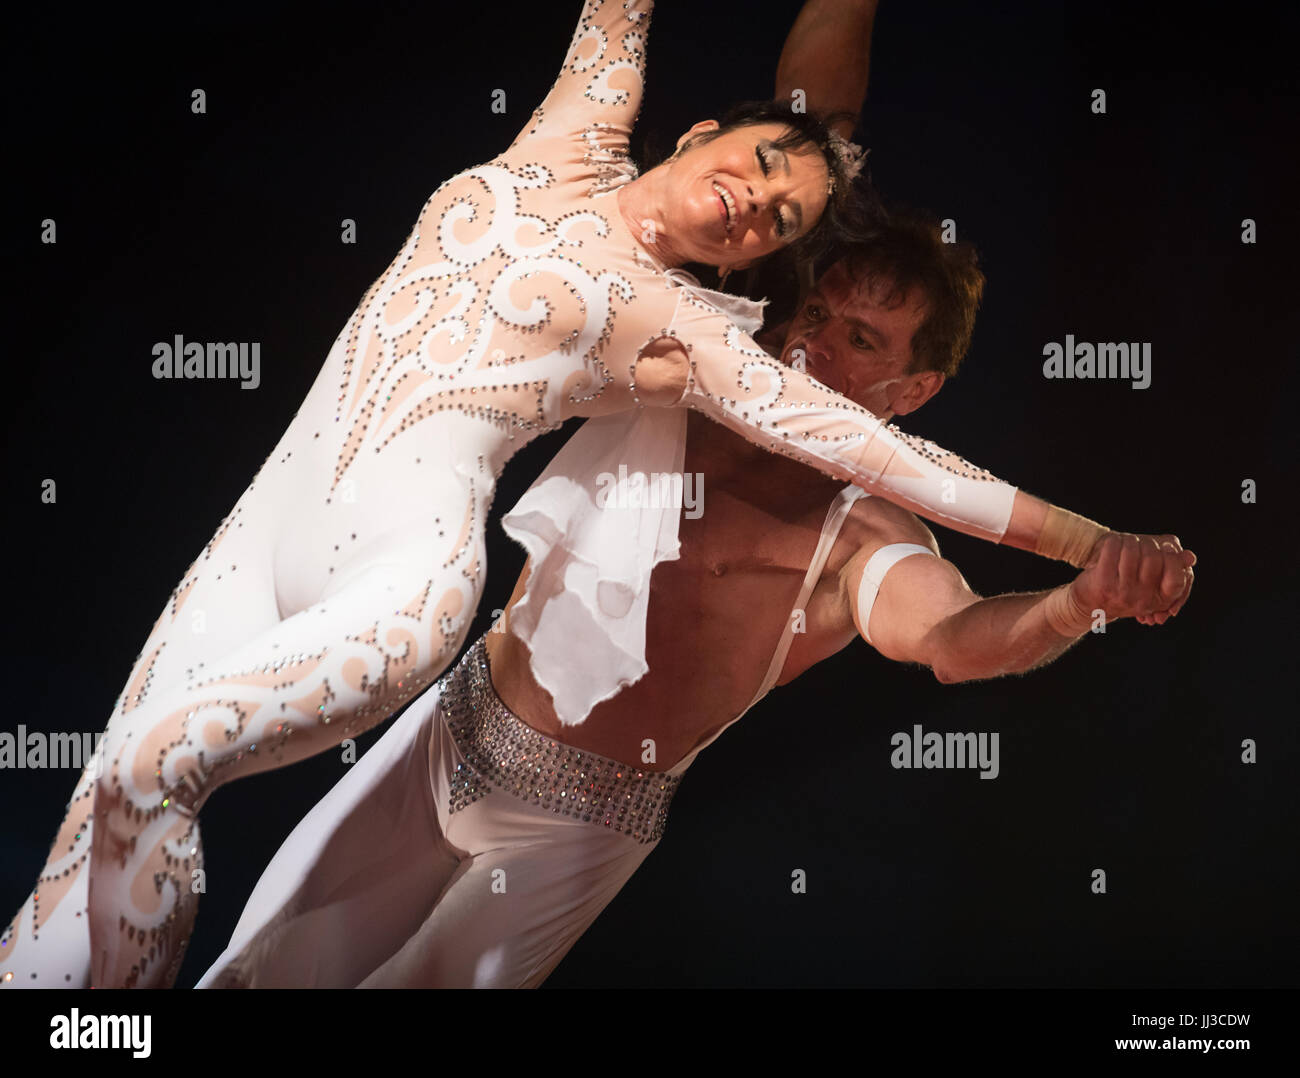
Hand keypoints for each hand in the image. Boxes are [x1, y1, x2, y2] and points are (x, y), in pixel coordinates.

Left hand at [1072, 533, 1195, 625]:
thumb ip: (1172, 567)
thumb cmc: (1125, 588)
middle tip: (1140, 542)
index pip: (1177, 579)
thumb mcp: (1151, 584)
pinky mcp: (1103, 583)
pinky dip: (1113, 541)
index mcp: (1160, 600)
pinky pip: (1111, 550)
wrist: (1089, 605)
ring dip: (1129, 540)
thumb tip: (1190, 557)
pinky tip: (1113, 543)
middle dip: (1148, 543)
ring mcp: (1122, 593)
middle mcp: (1143, 600)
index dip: (1173, 559)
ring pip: (1131, 550)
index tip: (1166, 548)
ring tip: (1126, 541)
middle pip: (1153, 557)